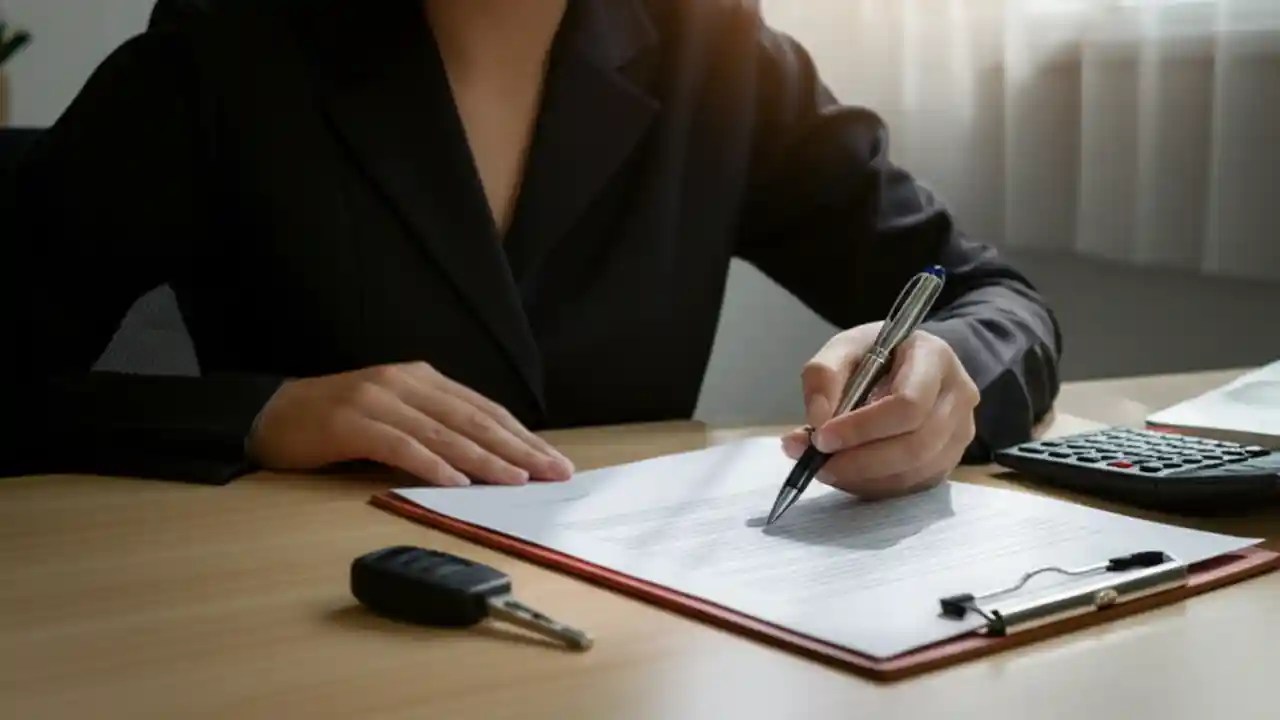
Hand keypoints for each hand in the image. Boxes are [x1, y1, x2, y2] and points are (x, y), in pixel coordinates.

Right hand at [248, 362, 573, 485]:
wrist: (269, 414)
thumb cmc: (335, 423)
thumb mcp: (394, 418)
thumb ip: (434, 430)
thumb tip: (489, 463)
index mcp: (422, 380)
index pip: (484, 410)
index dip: (522, 435)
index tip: (554, 460)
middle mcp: (405, 383)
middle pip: (473, 419)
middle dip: (518, 448)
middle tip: (553, 471)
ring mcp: (378, 399)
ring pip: (444, 432)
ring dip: (485, 459)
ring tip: (518, 481)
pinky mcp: (350, 422)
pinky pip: (399, 445)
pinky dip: (430, 464)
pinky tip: (455, 482)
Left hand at [781, 323, 979, 499]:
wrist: (909, 365)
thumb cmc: (877, 354)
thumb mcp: (845, 347)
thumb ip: (824, 375)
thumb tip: (817, 419)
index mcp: (935, 358)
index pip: (909, 404)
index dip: (863, 427)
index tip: (821, 437)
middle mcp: (958, 397)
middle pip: (915, 445)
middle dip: (860, 461)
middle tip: (816, 462)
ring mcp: (960, 433)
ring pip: (914, 472)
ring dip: (863, 477)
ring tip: (824, 468)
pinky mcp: (949, 461)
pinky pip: (912, 486)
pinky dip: (873, 486)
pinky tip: (846, 475)